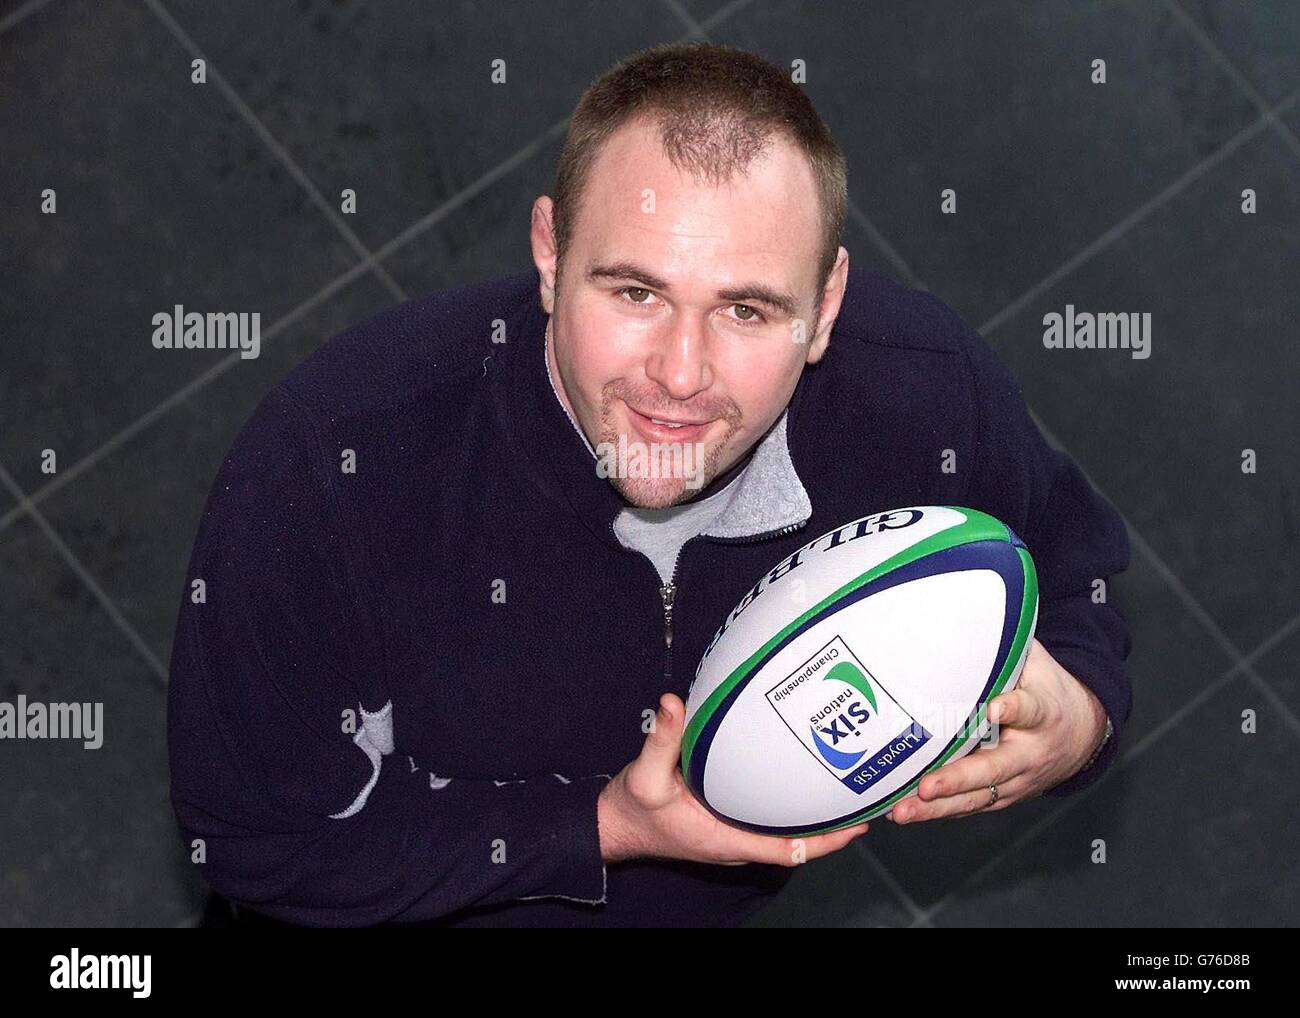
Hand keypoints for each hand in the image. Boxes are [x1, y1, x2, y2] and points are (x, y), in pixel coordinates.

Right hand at [598, 693, 870, 865]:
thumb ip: (661, 740)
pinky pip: (766, 818)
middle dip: (831, 826)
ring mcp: (731, 832)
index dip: (826, 842)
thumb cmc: (632, 810)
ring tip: (841, 788)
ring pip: (783, 830)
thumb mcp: (644, 775)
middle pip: (796, 842)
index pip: (789, 850)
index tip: (858, 825)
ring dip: (811, 816)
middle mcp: (734, 840)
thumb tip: (672, 704)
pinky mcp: (723, 820)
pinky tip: (797, 779)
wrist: (612, 824)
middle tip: (865, 799)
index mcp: (725, 838)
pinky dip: (787, 805)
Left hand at [887, 638, 1107, 824]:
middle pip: (995, 768)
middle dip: (958, 778)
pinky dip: (937, 812)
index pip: (1030, 708)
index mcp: (1043, 712)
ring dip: (938, 807)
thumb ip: (1007, 645)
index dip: (1013, 708)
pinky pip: (969, 807)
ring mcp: (1016, 780)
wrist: (1083, 733)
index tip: (994, 709)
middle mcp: (1030, 752)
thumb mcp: (1036, 662)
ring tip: (903, 811)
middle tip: (928, 785)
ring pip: (977, 797)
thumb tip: (964, 606)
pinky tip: (903, 812)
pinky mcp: (1003, 796)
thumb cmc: (1047, 689)